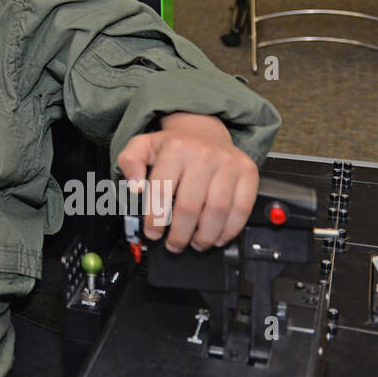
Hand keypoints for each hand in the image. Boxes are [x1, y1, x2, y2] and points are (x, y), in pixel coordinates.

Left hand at [117, 112, 259, 253]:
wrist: (204, 132)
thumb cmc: (173, 146)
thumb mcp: (142, 146)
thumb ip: (129, 163)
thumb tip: (134, 186)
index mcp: (175, 148)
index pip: (162, 191)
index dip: (155, 219)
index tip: (153, 233)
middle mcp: (203, 154)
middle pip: (190, 206)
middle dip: (180, 234)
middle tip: (174, 244)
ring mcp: (229, 163)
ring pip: (217, 211)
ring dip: (205, 236)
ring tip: (195, 244)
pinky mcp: (248, 172)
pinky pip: (242, 208)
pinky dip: (230, 230)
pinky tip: (218, 237)